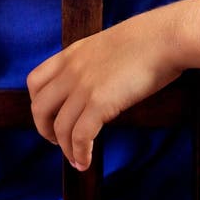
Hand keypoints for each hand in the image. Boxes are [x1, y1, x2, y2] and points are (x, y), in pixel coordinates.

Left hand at [26, 10, 181, 170]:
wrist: (165, 37)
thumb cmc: (148, 40)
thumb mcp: (108, 45)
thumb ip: (94, 63)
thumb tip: (98, 83)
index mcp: (71, 54)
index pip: (35, 81)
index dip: (38, 104)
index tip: (50, 117)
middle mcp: (71, 70)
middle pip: (40, 108)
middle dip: (45, 130)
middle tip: (59, 142)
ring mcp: (84, 87)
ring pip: (59, 127)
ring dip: (66, 149)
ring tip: (77, 160)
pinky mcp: (100, 102)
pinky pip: (80, 137)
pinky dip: (80, 154)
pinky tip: (86, 162)